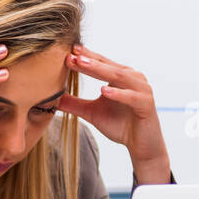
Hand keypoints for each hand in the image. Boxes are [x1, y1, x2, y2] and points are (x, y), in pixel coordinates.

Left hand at [57, 46, 171, 183]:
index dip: (84, 58)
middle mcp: (133, 78)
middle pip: (108, 66)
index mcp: (120, 76)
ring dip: (101, 70)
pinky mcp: (146, 104)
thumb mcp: (92, 113)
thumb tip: (52, 98)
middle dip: (89, 60)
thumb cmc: (120, 125)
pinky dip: (118, 93)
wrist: (141, 146)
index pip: (100, 63)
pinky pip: (131, 96)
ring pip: (119, 76)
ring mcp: (141, 89)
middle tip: (71, 55)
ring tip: (83, 65)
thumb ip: (74, 104)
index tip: (66, 53)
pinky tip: (104, 90)